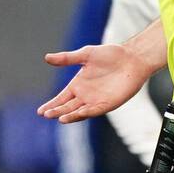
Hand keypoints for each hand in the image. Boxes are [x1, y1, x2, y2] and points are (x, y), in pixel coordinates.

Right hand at [37, 43, 151, 122]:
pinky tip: (78, 114)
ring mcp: (97, 100)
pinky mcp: (109, 103)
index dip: (51, 105)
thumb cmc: (111, 54)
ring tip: (60, 118)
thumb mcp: (86, 54)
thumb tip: (46, 58)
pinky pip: (95, 110)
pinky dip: (86, 113)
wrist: (133, 57)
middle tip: (46, 114)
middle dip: (57, 111)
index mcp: (77, 85)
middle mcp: (85, 95)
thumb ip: (67, 58)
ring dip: (70, 116)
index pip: (61, 99)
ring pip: (79, 112)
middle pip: (67, 107)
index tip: (40, 111)